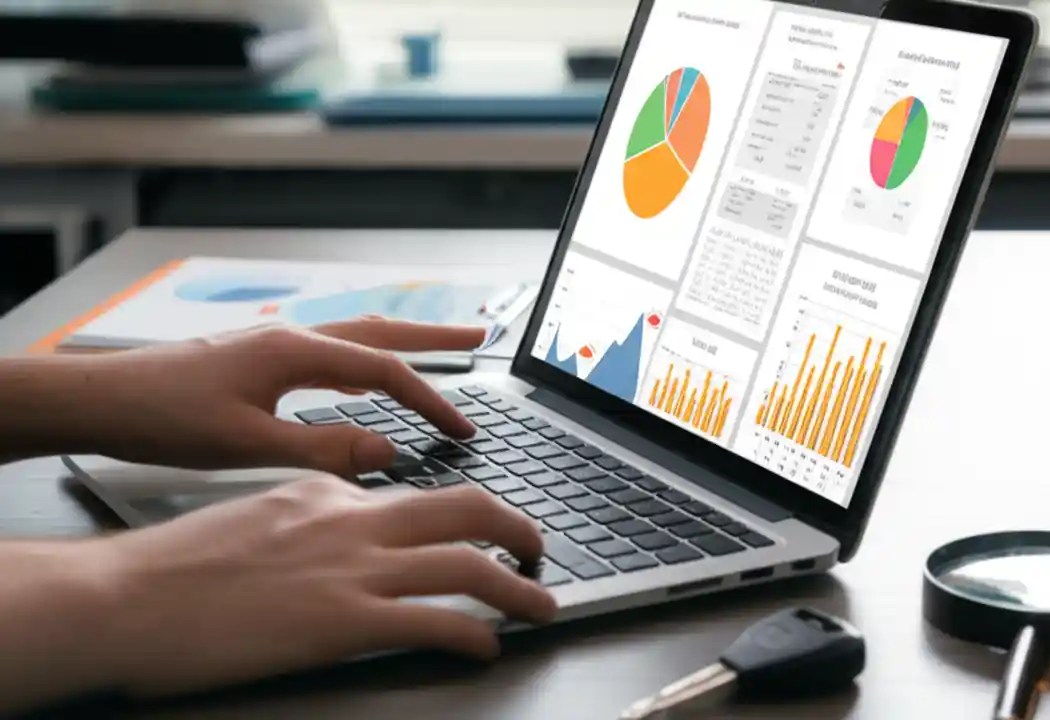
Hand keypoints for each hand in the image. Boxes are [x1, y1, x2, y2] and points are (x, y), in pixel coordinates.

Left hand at [61, 319, 483, 475]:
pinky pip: (330, 349)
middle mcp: (291, 337)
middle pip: (381, 333)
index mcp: (295, 351)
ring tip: (441, 345)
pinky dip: (365, 355)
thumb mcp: (247, 445)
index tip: (460, 430)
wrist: (100, 399)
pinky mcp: (258, 358)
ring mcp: (274, 343)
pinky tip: (364, 374)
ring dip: (402, 341)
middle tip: (482, 336)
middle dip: (435, 338)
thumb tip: (387, 450)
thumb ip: (322, 448)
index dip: (430, 400)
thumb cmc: (163, 418)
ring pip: (356, 335)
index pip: (384, 371)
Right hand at [91, 478, 554, 698]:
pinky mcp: (345, 622)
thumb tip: (339, 535)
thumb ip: (306, 519)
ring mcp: (352, 568)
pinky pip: (437, 621)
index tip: (478, 531)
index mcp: (326, 490)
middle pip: (466, 506)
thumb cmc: (170, 569)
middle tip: (536, 549)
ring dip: (520, 586)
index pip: (415, 495)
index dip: (457, 516)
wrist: (123, 598)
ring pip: (469, 562)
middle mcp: (352, 519)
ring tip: (541, 605)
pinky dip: (477, 633)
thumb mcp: (252, 518)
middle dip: (516, 526)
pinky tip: (487, 646)